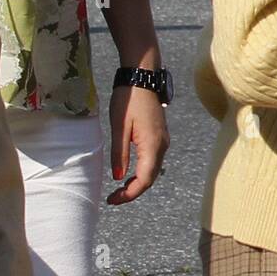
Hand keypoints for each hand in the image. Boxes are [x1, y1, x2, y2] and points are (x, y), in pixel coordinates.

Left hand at [107, 84, 170, 205]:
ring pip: (153, 170)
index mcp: (152, 144)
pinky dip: (142, 171)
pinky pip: (153, 160)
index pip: (144, 180)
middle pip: (151, 178)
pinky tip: (129, 171)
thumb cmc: (129, 98)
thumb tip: (118, 178)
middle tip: (113, 197)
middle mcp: (162, 145)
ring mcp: (163, 139)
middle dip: (133, 191)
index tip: (113, 199)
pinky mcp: (160, 135)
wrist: (142, 76)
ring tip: (119, 188)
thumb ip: (119, 154)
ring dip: (138, 182)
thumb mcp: (118, 126)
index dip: (129, 194)